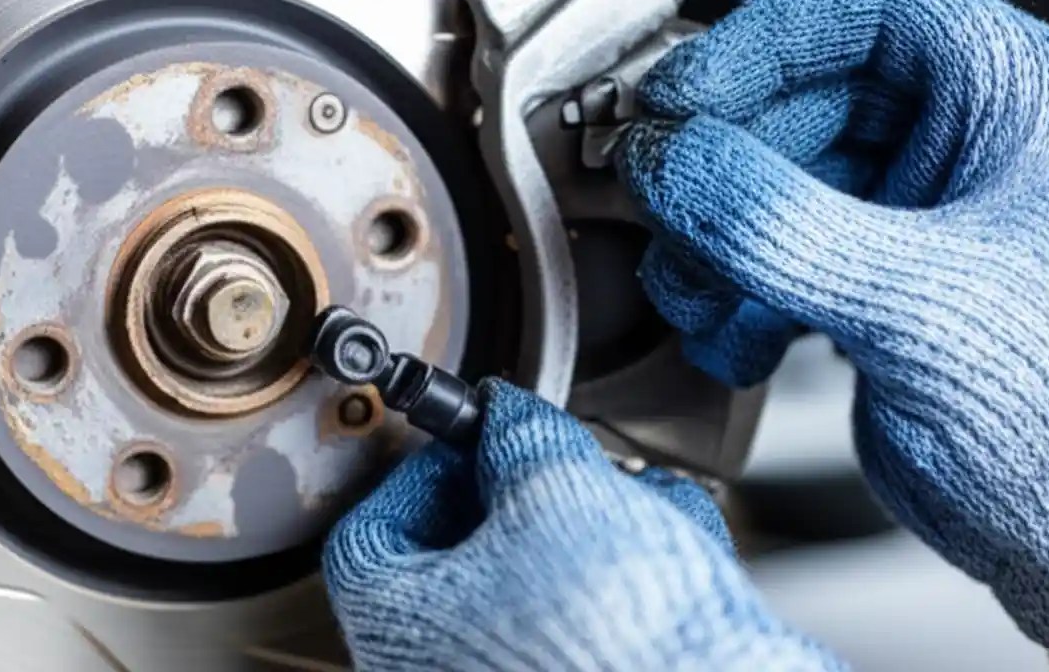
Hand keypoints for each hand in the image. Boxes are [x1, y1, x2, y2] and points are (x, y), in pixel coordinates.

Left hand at [324, 380, 841, 670]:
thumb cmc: (619, 638)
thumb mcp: (559, 490)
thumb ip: (519, 433)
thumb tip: (505, 411)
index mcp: (400, 633)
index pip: (371, 533)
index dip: (426, 468)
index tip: (476, 439)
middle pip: (461, 555)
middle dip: (526, 491)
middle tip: (561, 461)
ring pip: (535, 585)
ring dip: (591, 524)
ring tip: (643, 500)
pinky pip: (588, 623)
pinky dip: (628, 576)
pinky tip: (677, 545)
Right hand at [623, 0, 1048, 657]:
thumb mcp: (920, 303)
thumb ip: (775, 223)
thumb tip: (666, 159)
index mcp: (1024, 105)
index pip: (875, 6)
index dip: (765, 39)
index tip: (682, 95)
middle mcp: (973, 154)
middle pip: (806, 102)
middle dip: (721, 163)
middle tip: (664, 203)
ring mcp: (924, 229)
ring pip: (780, 188)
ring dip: (714, 240)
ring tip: (701, 295)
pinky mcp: (885, 299)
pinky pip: (781, 263)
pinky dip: (734, 295)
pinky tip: (734, 337)